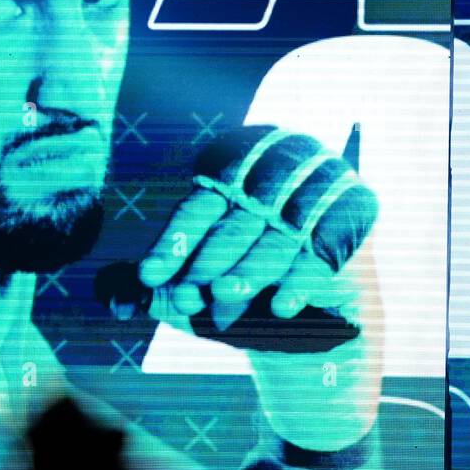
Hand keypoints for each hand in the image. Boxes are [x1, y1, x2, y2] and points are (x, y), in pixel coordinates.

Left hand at [130, 126, 378, 348]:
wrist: (319, 305)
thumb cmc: (249, 282)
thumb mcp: (201, 282)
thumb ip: (162, 284)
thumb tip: (115, 301)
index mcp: (240, 161)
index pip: (203, 201)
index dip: (176, 241)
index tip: (151, 278)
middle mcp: (281, 161)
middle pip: (241, 213)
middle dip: (212, 257)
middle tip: (190, 295)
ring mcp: (321, 183)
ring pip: (280, 231)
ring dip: (252, 269)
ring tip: (226, 301)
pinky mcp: (354, 212)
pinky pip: (324, 246)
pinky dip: (300, 279)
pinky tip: (281, 308)